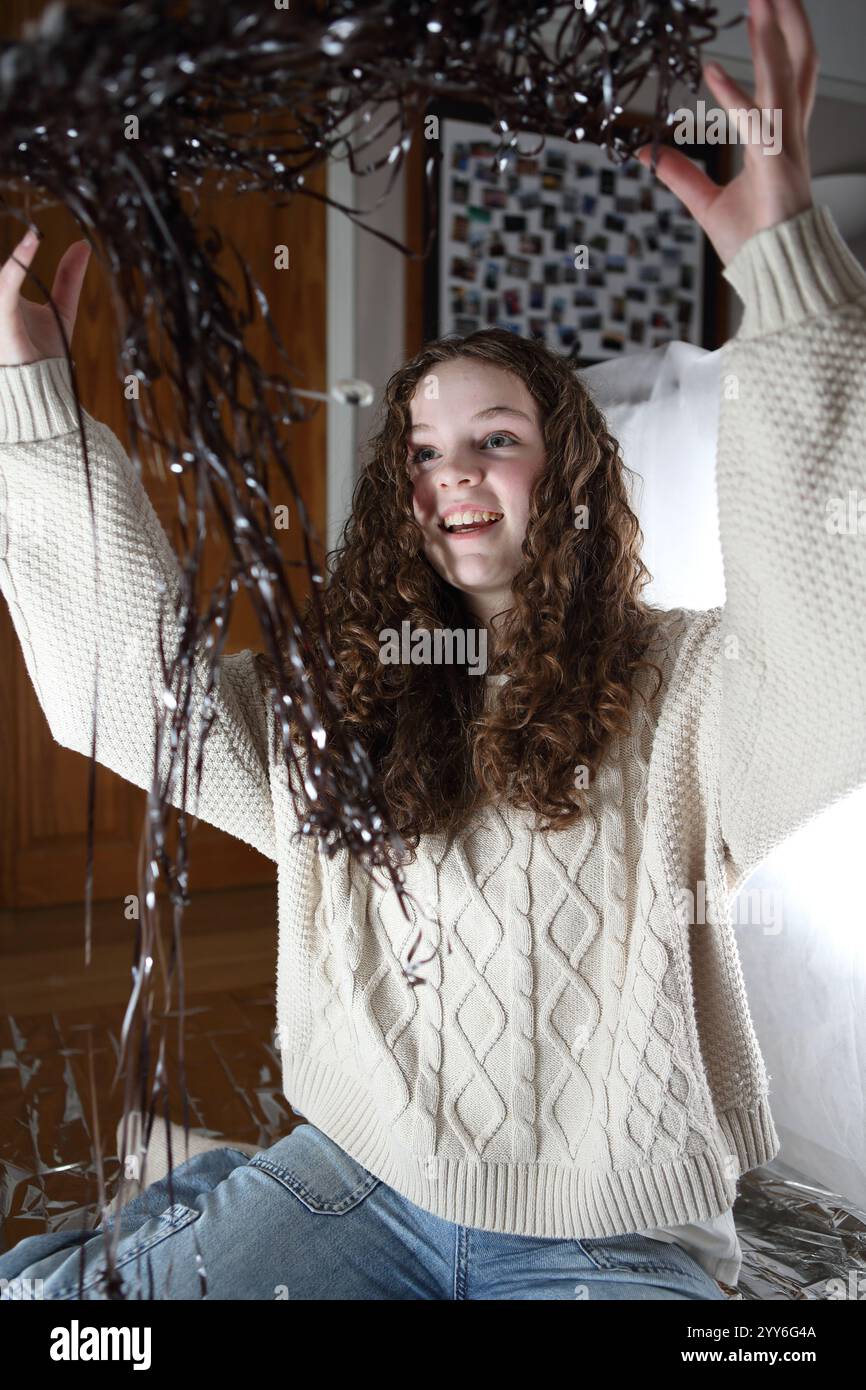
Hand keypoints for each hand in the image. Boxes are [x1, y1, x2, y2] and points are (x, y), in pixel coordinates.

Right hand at [0, 230, 90, 365]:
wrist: (42, 390)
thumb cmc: (45, 353)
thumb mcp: (61, 308)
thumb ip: (67, 277)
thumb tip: (82, 244)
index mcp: (3, 295)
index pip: (6, 267)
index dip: (21, 248)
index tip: (34, 228)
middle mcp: (0, 299)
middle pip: (2, 272)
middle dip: (16, 257)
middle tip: (32, 232)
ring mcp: (0, 309)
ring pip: (2, 277)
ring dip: (16, 258)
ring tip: (31, 235)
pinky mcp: (2, 317)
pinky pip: (6, 285)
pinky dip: (19, 262)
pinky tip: (33, 241)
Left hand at [635, 0, 817, 266]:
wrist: (777, 276)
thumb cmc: (755, 245)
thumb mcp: (706, 204)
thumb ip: (680, 175)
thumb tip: (646, 155)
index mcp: (778, 141)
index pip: (784, 79)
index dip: (773, 45)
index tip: (758, 15)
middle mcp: (788, 135)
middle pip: (798, 63)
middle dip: (789, 23)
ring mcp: (785, 147)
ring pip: (785, 76)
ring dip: (772, 35)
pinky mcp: (774, 165)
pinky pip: (755, 120)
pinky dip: (733, 95)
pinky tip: (711, 71)